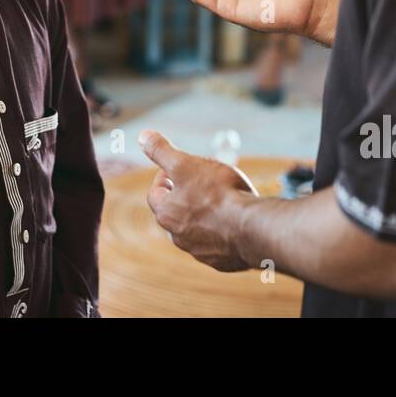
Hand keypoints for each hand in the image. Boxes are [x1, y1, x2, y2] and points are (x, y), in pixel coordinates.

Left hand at [141, 130, 256, 271]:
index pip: (156, 193)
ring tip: (221, 199)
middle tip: (200, 181)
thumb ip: (162, 151)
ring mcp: (201, 251)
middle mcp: (179, 236)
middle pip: (175, 212)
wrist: (252, 228)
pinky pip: (218, 243)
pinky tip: (236, 219)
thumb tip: (143, 136)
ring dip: (203, 214)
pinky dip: (222, 231)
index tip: (177, 168)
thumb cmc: (218, 194)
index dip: (165, 176)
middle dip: (185, 196)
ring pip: (196, 229)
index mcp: (166, 213)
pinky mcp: (222, 260)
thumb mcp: (186, 164)